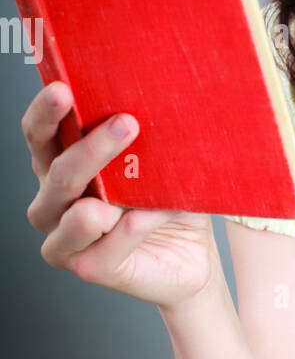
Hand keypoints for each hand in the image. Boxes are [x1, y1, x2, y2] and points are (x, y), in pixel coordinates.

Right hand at [22, 81, 220, 309]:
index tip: (63, 90)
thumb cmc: (169, 203)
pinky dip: (131, 230)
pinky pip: (105, 249)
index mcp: (61, 165)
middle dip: (90, 148)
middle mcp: (54, 203)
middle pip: (57, 172)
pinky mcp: (90, 268)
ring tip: (134, 186)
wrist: (191, 257)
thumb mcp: (161, 164)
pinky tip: (151, 217)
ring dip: (109, 194)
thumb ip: (146, 141)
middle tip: (126, 124)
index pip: (40, 135)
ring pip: (73, 215)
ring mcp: (67, 239)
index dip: (45, 113)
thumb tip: (153, 108)